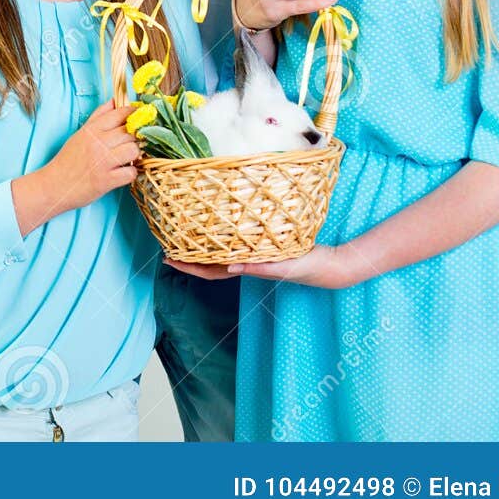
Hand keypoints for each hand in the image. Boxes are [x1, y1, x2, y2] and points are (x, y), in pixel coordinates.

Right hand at [12, 102, 138, 233]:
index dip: (133, 114)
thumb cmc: (68, 160)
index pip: (120, 114)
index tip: (139, 117)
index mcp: (92, 130)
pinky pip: (131, 173)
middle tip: (131, 143)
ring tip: (128, 158)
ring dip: (135, 155)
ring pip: (134, 150)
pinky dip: (130, 174)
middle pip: (131, 132)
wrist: (54, 185)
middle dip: (135, 137)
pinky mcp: (106, 180)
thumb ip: (98, 116)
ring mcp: (103, 162)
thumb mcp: (80, 134)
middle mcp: (98, 143)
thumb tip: (114, 101)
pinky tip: (123, 172)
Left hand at [164, 243, 358, 289]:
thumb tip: (230, 266)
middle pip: (210, 262)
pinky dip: (222, 238)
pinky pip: (236, 244)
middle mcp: (246, 263)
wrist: (331, 265)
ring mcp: (254, 256)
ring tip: (185, 233)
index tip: (168, 259)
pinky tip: (217, 226)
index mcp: (247, 269)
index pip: (210, 272)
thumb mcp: (283, 266)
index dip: (188, 267)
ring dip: (202, 246)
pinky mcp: (264, 247)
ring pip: (220, 253)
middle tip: (167, 241)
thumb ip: (258, 267)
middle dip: (188, 256)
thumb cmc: (308, 267)